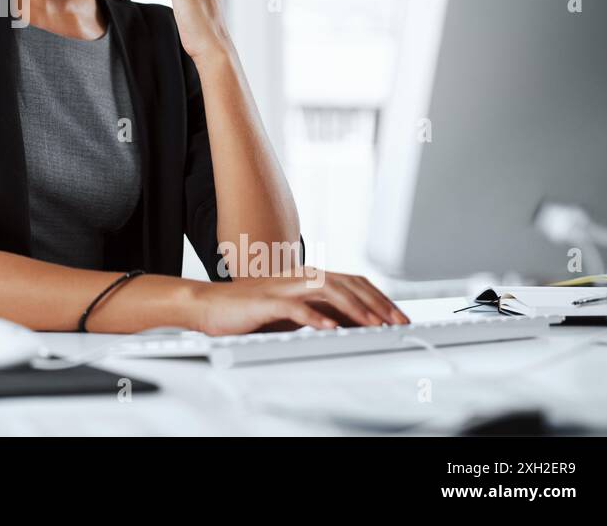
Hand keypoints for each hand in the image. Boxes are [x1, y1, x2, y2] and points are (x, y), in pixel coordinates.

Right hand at [186, 269, 411, 335]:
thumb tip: (351, 324)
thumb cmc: (249, 311)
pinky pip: (295, 307)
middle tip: (397, 322)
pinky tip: (330, 329)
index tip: (398, 316)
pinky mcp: (265, 301)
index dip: (378, 297)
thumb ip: (319, 312)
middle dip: (376, 303)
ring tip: (372, 325)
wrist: (208, 304)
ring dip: (353, 308)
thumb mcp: (292, 311)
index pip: (352, 281)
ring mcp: (282, 287)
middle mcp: (298, 277)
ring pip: (327, 290)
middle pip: (346, 282)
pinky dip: (315, 317)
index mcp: (306, 278)